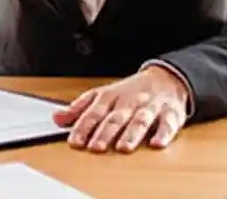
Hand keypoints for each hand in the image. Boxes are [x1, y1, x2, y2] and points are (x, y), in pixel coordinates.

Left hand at [53, 65, 189, 151]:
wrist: (166, 78)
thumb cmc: (130, 92)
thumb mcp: (102, 96)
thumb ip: (80, 109)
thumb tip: (56, 118)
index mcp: (111, 96)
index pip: (94, 112)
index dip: (84, 127)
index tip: (75, 141)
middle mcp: (130, 101)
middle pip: (116, 117)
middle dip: (106, 132)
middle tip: (96, 147)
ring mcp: (150, 106)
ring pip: (140, 120)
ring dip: (132, 134)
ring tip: (123, 148)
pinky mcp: (170, 113)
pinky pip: (168, 123)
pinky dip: (163, 133)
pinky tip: (156, 143)